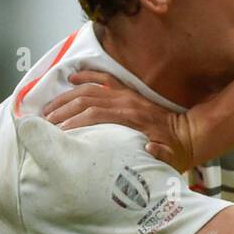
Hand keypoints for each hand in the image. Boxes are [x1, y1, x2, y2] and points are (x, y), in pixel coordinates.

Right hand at [43, 70, 197, 169]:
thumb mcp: (170, 157)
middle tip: (43, 122)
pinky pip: (105, 79)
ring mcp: (127, 95)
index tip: (57, 132)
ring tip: (48, 108)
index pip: (95, 114)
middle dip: (63, 109)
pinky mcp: (129, 92)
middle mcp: (127, 102)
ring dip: (67, 96)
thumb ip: (160, 154)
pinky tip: (72, 77)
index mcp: (133, 117)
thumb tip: (148, 148)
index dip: (74, 121)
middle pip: (87, 99)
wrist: (190, 133)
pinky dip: (88, 75)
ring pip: (90, 89)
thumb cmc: (175, 149)